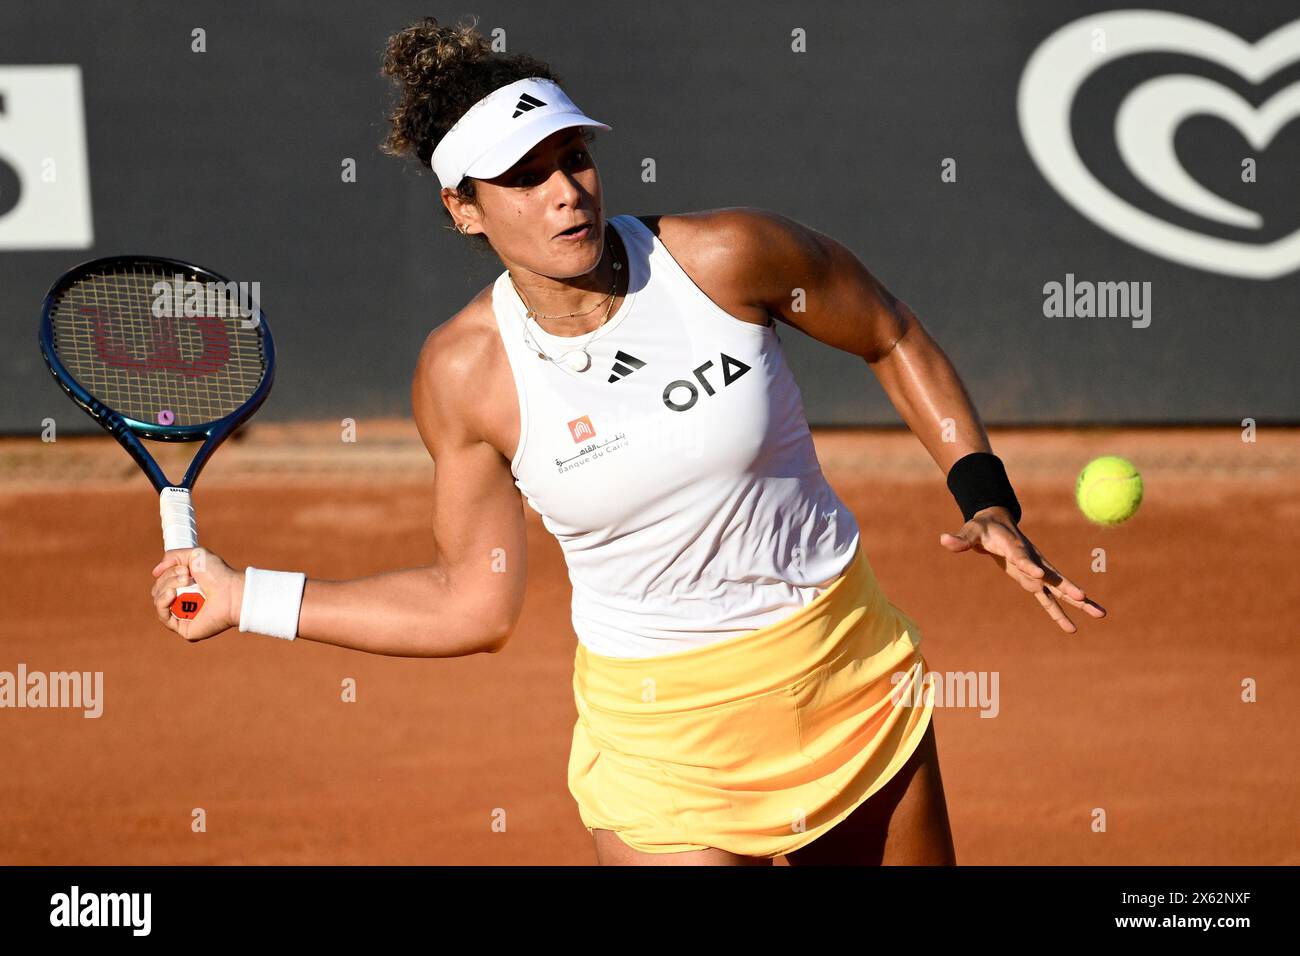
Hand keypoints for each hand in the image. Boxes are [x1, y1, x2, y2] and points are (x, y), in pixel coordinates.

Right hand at [150, 547, 242, 642]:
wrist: (231, 592)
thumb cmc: (218, 574)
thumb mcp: (195, 554)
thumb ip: (173, 556)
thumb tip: (155, 572)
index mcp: (184, 587)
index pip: (162, 581)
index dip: (168, 572)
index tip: (184, 568)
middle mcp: (182, 601)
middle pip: (158, 590)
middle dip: (169, 578)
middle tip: (187, 575)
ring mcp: (182, 615)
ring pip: (158, 601)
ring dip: (168, 586)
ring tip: (185, 582)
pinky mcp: (183, 628)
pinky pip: (163, 616)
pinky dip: (163, 603)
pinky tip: (172, 594)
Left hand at [939, 506, 1105, 632]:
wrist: (997, 523)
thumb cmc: (982, 528)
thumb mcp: (970, 532)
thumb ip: (960, 539)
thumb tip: (944, 540)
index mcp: (1015, 547)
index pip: (1022, 558)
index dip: (1029, 566)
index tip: (1039, 576)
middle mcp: (1032, 560)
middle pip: (1053, 575)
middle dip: (1069, 587)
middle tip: (1085, 597)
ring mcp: (1037, 571)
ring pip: (1059, 589)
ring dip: (1078, 602)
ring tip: (1101, 614)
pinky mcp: (1034, 580)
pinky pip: (1049, 599)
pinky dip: (1060, 612)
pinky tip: (1072, 627)